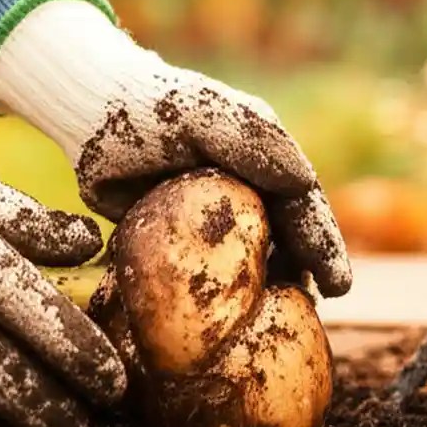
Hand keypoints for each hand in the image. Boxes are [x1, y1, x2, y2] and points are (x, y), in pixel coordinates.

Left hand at [0, 0, 351, 297]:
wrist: (87, 115)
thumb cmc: (148, 107)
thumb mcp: (203, 116)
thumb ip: (254, 143)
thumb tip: (305, 182)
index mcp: (260, 149)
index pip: (301, 202)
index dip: (322, 242)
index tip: (339, 282)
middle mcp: (245, 178)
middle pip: (285, 230)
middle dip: (307, 267)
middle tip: (322, 307)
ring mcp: (213, 205)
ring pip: (253, 250)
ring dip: (272, 281)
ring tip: (287, 318)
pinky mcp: (179, 228)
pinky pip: (209, 264)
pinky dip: (225, 289)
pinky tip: (232, 316)